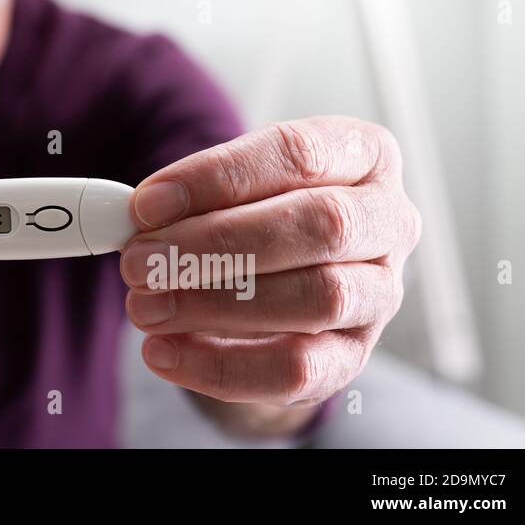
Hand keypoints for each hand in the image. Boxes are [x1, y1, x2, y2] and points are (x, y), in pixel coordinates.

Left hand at [119, 115, 421, 427]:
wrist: (279, 273)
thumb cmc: (253, 210)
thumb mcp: (230, 184)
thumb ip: (190, 195)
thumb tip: (137, 217)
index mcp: (363, 153)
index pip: (298, 153)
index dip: (217, 178)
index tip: (147, 204)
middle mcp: (388, 220)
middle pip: (320, 226)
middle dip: (216, 244)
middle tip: (140, 260)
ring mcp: (381, 292)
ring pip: (318, 298)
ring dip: (216, 304)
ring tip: (144, 305)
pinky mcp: (355, 355)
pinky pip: (298, 371)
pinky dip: (221, 365)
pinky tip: (164, 351)